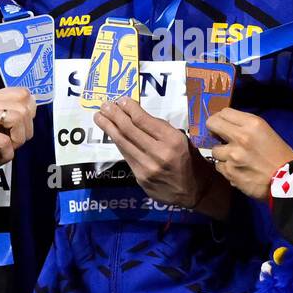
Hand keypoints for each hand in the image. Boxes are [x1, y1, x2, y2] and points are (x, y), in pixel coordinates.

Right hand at [0, 87, 35, 204]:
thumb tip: (33, 107)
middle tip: (14, 144)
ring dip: (18, 140)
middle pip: (23, 107)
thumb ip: (14, 116)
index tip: (21, 129)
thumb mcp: (0, 130)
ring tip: (7, 150)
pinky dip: (7, 154)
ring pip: (16, 119)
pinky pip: (5, 141)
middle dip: (26, 130)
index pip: (22, 93)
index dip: (30, 113)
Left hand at [93, 97, 226, 214]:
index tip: (121, 100)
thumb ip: (161, 129)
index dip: (130, 109)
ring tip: (99, 117)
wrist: (194, 191)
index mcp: (173, 141)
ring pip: (123, 143)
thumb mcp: (183, 140)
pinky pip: (126, 156)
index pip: (144, 121)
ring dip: (109, 128)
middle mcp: (159, 153)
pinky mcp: (140, 178)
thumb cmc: (190, 161)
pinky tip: (112, 134)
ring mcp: (147, 167)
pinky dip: (118, 143)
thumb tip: (138, 115)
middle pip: (130, 130)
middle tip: (105, 105)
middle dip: (114, 115)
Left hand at [205, 108, 292, 200]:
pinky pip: (219, 166)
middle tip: (219, 136)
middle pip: (212, 124)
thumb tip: (226, 126)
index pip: (224, 112)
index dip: (222, 118)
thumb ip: (245, 126)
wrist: (287, 181)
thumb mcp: (266, 132)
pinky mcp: (229, 172)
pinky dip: (226, 168)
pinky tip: (237, 169)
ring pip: (214, 149)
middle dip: (214, 130)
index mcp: (252, 124)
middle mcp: (240, 137)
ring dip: (222, 153)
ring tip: (234, 158)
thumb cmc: (280, 155)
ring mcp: (233, 156)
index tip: (224, 125)